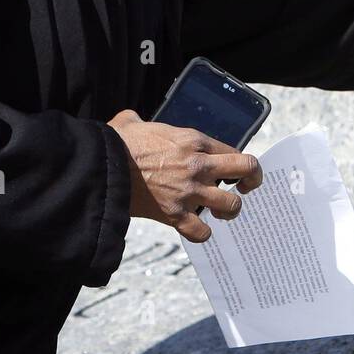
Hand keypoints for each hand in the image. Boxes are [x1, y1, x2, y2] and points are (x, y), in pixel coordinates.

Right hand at [107, 109, 263, 242]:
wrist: (102, 168)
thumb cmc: (116, 143)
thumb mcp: (132, 122)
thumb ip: (139, 120)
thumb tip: (131, 121)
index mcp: (194, 140)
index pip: (234, 149)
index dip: (236, 161)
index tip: (232, 169)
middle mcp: (199, 165)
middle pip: (247, 169)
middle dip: (252, 180)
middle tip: (245, 188)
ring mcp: (189, 192)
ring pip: (232, 205)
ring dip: (229, 210)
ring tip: (220, 212)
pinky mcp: (175, 215)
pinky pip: (201, 232)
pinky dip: (202, 233)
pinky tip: (196, 228)